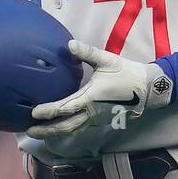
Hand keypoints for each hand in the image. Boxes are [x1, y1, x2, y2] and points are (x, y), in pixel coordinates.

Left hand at [27, 40, 173, 138]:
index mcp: (91, 98)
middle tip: (30, 130)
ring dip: (55, 132)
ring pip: (72, 130)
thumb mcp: (107, 60)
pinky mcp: (100, 120)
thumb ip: (87, 53)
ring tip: (40, 133)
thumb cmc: (126, 73)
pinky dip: (66, 130)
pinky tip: (58, 129)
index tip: (33, 112)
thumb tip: (69, 44)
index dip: (49, 111)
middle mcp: (92, 113)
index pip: (65, 107)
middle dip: (47, 129)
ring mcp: (96, 119)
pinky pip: (80, 128)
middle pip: (66, 126)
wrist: (147, 89)